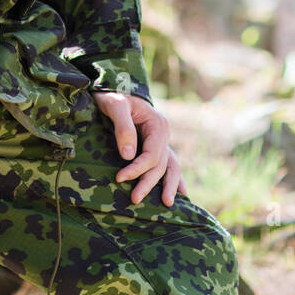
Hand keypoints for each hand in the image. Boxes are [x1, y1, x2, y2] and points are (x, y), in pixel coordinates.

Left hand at [92, 91, 187, 206]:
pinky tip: (181, 194)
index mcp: (157, 124)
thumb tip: (128, 156)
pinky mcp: (154, 146)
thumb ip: (123, 128)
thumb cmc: (113, 95)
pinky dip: (175, 179)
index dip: (137, 169)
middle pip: (161, 165)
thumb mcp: (115, 105)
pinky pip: (168, 165)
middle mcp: (163, 134)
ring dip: (168, 186)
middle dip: (149, 183)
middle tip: (134, 199)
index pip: (152, 155)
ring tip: (167, 205)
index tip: (119, 178)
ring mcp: (160, 141)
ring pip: (170, 167)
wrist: (113, 89)